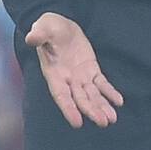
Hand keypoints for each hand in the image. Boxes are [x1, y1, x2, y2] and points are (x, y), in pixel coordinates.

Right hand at [24, 12, 123, 128]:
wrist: (60, 25)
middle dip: (91, 110)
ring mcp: (80, 77)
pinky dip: (110, 92)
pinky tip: (119, 101)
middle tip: (103, 122)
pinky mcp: (91, 70)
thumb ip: (39, 35)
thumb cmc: (48, 28)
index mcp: (53, 74)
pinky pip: (102, 83)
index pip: (61, 95)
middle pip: (80, 99)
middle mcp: (67, 80)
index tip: (77, 123)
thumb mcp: (43, 28)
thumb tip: (31, 38)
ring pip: (92, 95)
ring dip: (102, 106)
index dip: (69, 109)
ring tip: (112, 119)